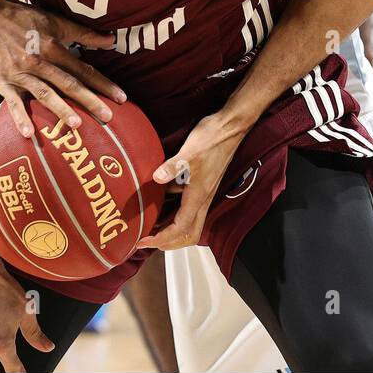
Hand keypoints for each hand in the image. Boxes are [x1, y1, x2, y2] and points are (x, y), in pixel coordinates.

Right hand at [0, 0, 124, 137]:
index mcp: (53, 47)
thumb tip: (111, 39)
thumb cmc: (22, 17)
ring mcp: (19, 72)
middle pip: (68, 83)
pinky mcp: (1, 81)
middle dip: (89, 100)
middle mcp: (38, 60)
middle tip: (108, 117)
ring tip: (76, 125)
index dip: (103, 83)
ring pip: (44, 93)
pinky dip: (20, 118)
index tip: (121, 98)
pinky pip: (12, 102)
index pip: (83, 69)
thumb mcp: (54, 21)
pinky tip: (29, 134)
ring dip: (60, 109)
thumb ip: (83, 33)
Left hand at [137, 113, 244, 250]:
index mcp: (198, 197)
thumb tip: (156, 178)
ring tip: (152, 228)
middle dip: (169, 243)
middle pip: (188, 235)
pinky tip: (161, 204)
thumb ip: (172, 167)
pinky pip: (188, 209)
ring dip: (172, 232)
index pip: (179, 229)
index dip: (161, 239)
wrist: (229, 128)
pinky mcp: (202, 187)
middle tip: (148, 242)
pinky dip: (174, 214)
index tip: (143, 242)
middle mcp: (202, 200)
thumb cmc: (211, 140)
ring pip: (189, 224)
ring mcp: (203, 194)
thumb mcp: (189, 153)